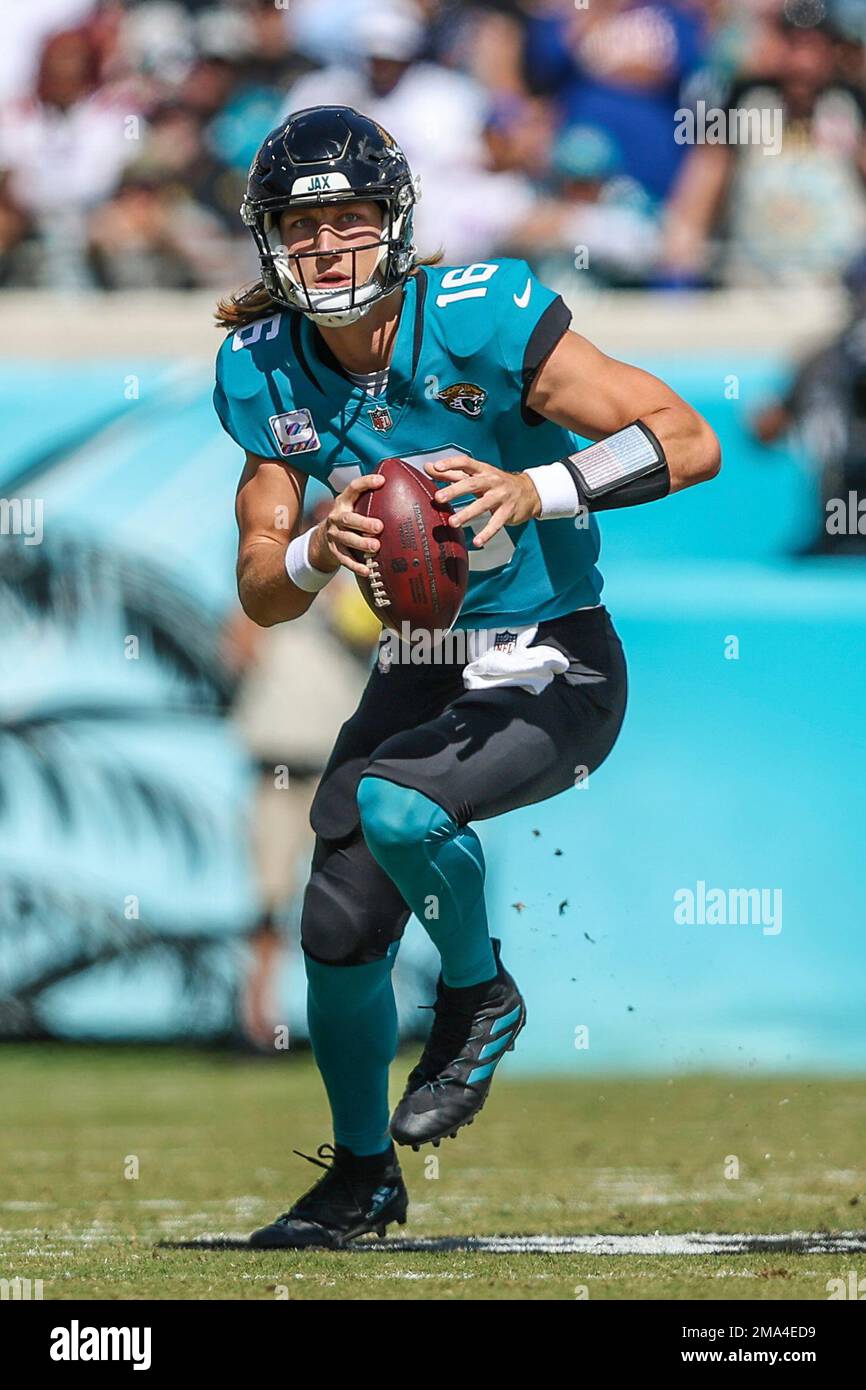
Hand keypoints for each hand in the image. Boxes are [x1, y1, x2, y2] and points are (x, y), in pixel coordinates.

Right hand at [308, 473, 384, 577]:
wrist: (322, 539)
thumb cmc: (350, 520)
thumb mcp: (354, 506)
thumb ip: (371, 500)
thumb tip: (404, 491)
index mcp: (343, 502)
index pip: (353, 488)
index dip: (366, 483)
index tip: (382, 480)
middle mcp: (336, 517)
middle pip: (348, 519)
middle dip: (363, 523)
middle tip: (379, 526)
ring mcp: (334, 535)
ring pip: (346, 539)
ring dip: (361, 543)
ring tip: (376, 547)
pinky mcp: (334, 551)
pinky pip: (345, 559)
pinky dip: (356, 565)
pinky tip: (367, 570)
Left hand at [425, 456, 541, 547]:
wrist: (529, 491)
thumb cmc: (497, 483)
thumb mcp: (478, 475)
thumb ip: (453, 473)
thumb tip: (429, 467)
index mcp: (483, 470)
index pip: (466, 462)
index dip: (451, 463)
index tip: (436, 467)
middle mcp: (492, 481)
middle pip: (472, 484)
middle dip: (455, 490)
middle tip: (439, 498)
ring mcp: (501, 496)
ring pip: (483, 504)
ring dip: (467, 514)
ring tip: (453, 523)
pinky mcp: (508, 512)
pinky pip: (496, 523)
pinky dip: (487, 533)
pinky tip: (477, 542)